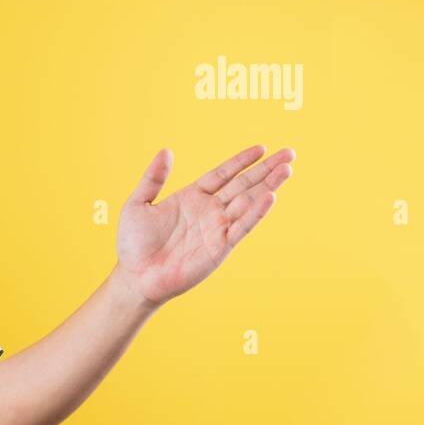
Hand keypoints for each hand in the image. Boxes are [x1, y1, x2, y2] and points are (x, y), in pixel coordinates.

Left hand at [114, 144, 294, 307]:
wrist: (135, 276)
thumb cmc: (134, 243)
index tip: (261, 148)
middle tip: (289, 153)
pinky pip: (241, 227)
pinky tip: (270, 196)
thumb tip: (166, 151)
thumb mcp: (138, 204)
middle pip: (243, 185)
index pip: (223, 174)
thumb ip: (153, 178)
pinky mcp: (220, 247)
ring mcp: (216, 228)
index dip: (241, 161)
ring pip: (248, 202)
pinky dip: (256, 212)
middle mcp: (209, 210)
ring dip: (268, 186)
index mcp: (192, 197)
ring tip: (287, 169)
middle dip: (266, 170)